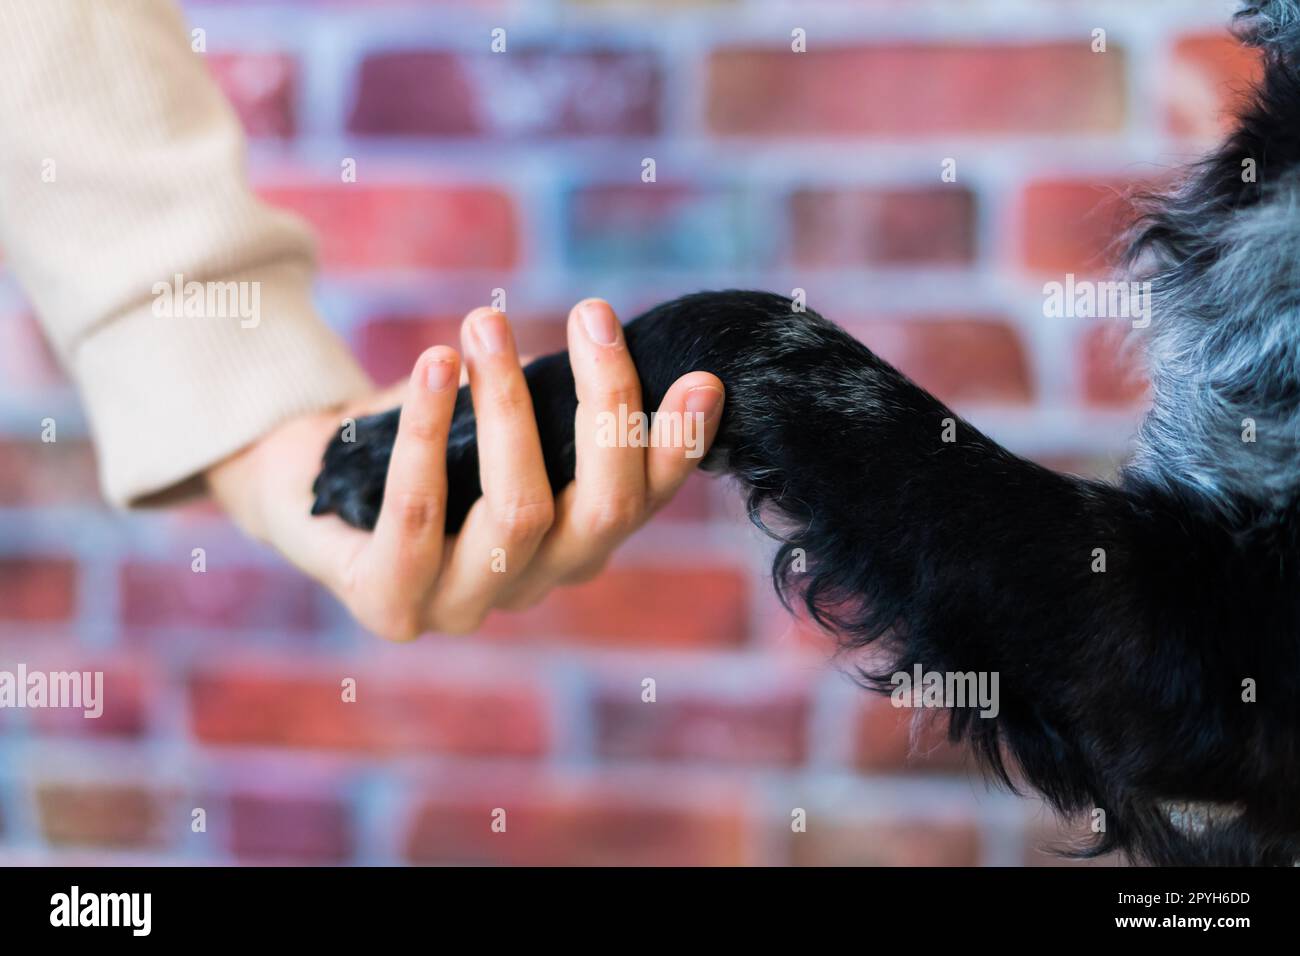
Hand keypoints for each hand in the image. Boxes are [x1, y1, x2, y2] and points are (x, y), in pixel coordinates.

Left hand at [206, 299, 724, 640]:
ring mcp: (460, 605)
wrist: (303, 482)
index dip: (678, 447)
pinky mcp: (388, 600)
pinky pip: (420, 511)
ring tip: (485, 322)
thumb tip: (613, 339)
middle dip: (606, 406)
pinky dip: (428, 427)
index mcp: (570, 549)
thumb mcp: (501, 424)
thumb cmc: (420, 443)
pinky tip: (435, 364)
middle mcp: (530, 586)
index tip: (701, 378)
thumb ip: (558, 408)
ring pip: (520, 510)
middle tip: (591, 313)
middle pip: (601, 512)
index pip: (643, 504)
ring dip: (509, 404)